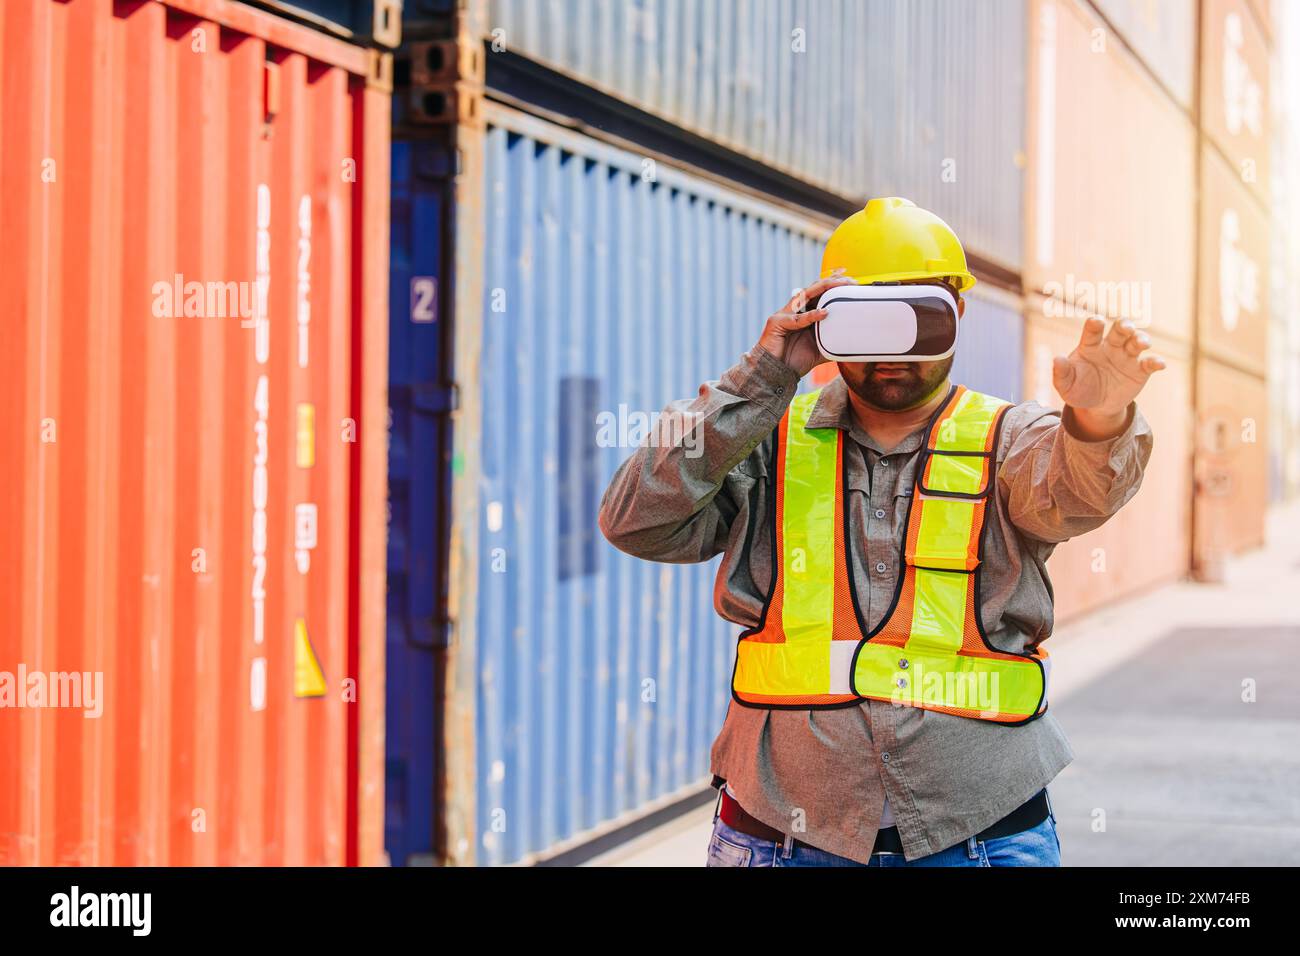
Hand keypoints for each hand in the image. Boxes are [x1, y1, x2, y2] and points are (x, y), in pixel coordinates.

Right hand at [756, 273, 856, 376]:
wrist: (774, 373)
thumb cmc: (794, 361)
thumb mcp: (819, 351)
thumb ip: (832, 344)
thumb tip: (852, 346)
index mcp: (803, 314)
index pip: (819, 293)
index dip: (833, 284)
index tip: (850, 280)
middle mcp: (794, 310)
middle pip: (813, 289)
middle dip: (831, 281)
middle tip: (849, 280)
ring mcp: (784, 314)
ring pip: (804, 295)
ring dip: (822, 288)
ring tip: (838, 286)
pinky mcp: (777, 322)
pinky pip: (797, 319)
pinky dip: (811, 316)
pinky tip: (824, 313)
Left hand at [1053, 317, 1165, 439]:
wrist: (1096, 407)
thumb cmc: (1079, 389)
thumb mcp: (1066, 385)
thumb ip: (1061, 373)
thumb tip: (1057, 359)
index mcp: (1090, 345)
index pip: (1093, 330)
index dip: (1095, 324)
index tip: (1096, 321)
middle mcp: (1111, 347)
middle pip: (1120, 330)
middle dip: (1124, 325)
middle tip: (1126, 327)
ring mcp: (1127, 357)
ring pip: (1137, 342)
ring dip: (1141, 339)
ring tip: (1142, 343)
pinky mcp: (1140, 371)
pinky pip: (1150, 364)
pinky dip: (1156, 362)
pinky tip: (1159, 364)